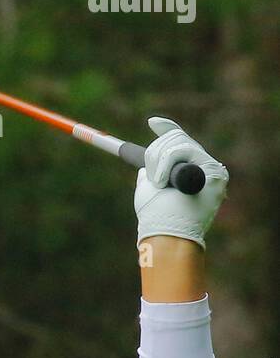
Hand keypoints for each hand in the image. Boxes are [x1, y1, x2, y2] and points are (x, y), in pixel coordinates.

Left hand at [134, 116, 228, 248]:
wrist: (166, 234)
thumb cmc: (155, 218)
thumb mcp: (148, 192)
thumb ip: (150, 177)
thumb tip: (144, 169)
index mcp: (188, 172)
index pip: (180, 141)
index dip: (166, 129)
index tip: (151, 123)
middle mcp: (202, 167)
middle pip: (176, 138)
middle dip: (155, 153)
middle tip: (152, 178)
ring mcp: (210, 168)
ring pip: (178, 142)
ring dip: (159, 162)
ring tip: (159, 184)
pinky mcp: (213, 169)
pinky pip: (182, 150)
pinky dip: (166, 163)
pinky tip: (164, 182)